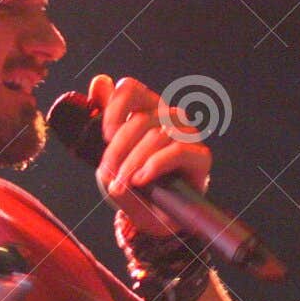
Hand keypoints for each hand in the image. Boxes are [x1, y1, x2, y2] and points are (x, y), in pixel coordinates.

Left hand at [87, 74, 211, 236]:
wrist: (157, 219)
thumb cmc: (135, 184)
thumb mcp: (111, 155)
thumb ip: (105, 118)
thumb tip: (99, 81)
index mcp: (147, 109)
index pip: (130, 88)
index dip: (114, 108)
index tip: (105, 136)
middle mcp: (169, 116)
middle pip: (139, 120)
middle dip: (118, 151)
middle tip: (109, 175)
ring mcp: (187, 134)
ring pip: (155, 137)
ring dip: (132, 163)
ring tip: (122, 184)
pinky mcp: (200, 155)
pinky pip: (176, 152)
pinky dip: (154, 166)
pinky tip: (142, 180)